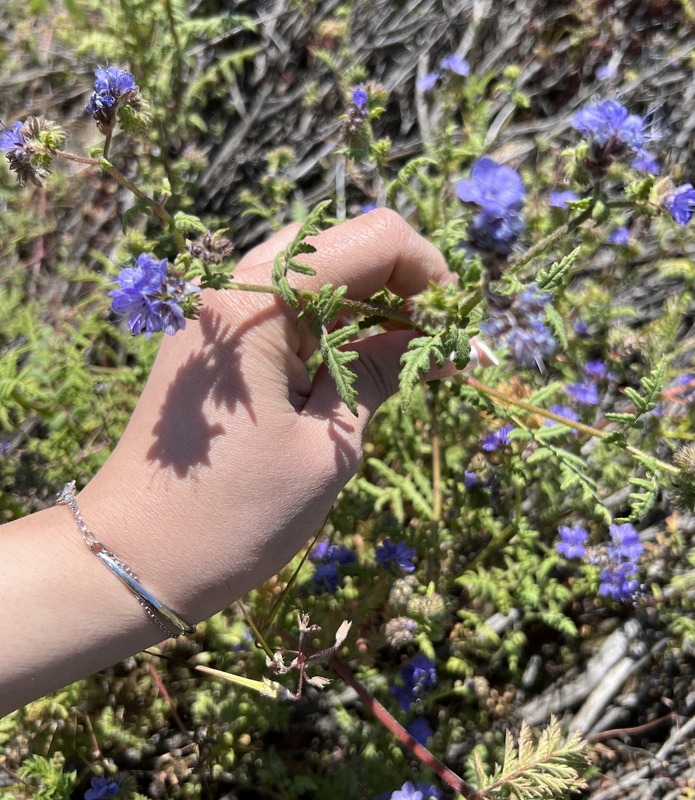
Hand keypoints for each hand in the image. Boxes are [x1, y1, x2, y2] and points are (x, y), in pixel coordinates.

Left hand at [81, 209, 453, 623]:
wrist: (132, 560)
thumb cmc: (232, 515)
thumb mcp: (326, 447)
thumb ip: (382, 374)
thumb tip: (441, 342)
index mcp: (258, 303)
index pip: (370, 239)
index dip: (429, 272)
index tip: (458, 326)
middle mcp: (232, 289)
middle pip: (340, 246)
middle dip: (401, 283)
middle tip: (434, 343)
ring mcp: (218, 315)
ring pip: (315, 276)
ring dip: (368, 306)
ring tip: (407, 359)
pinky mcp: (216, 346)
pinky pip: (287, 311)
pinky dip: (332, 328)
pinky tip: (361, 366)